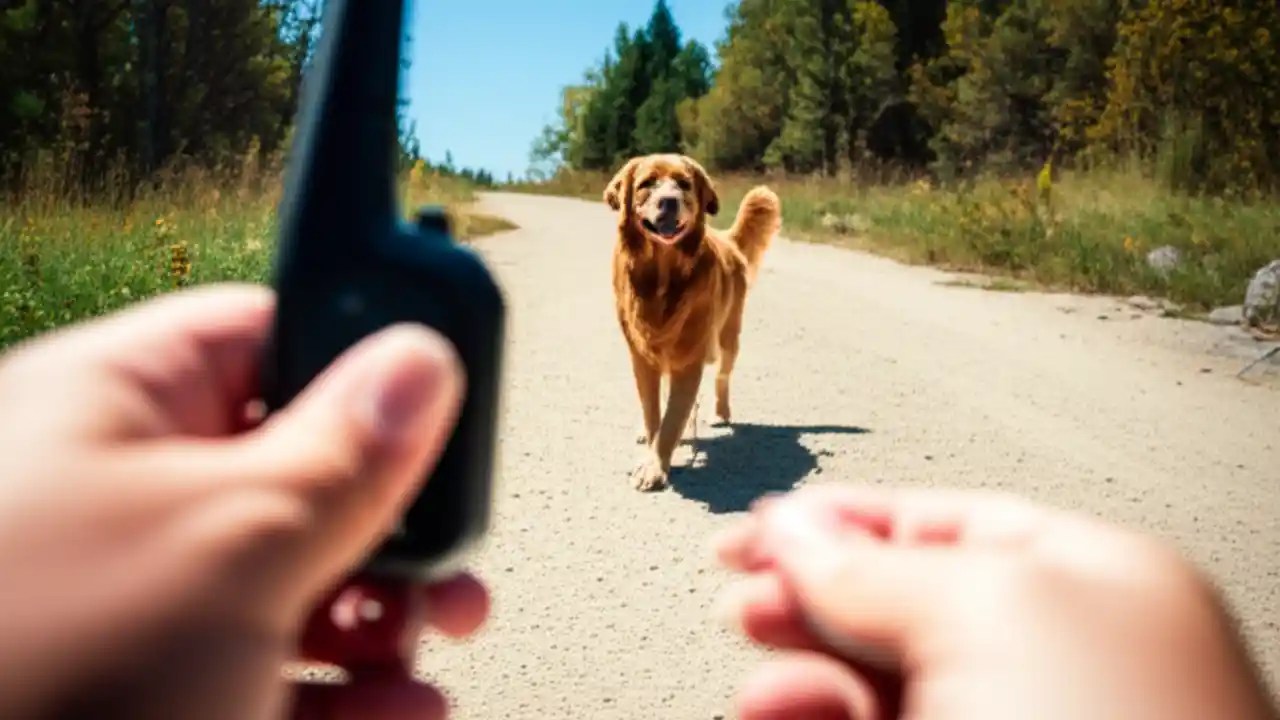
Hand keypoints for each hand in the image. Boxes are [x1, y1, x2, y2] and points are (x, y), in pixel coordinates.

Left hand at [0, 284, 487, 719]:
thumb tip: (419, 364)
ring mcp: (145, 603)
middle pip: (298, 469)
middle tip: (450, 550)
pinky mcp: (163, 686)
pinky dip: (353, 687)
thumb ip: (343, 451)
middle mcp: (123, 499)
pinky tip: (399, 707)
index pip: (260, 333)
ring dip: (388, 613)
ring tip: (436, 640)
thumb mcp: (231, 544)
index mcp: (109, 411)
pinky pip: (279, 663)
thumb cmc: (45, 681)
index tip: (445, 394)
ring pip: (300, 577)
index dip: (361, 354)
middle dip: (391, 517)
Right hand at [714, 485, 1275, 719]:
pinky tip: (779, 715)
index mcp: (1090, 585)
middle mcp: (1046, 661)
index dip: (844, 520)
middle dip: (807, 596)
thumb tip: (797, 529)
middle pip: (891, 603)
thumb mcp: (991, 608)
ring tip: (769, 690)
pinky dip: (807, 718)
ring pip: (864, 682)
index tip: (762, 527)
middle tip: (748, 596)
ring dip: (798, 672)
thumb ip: (880, 563)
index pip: (942, 524)